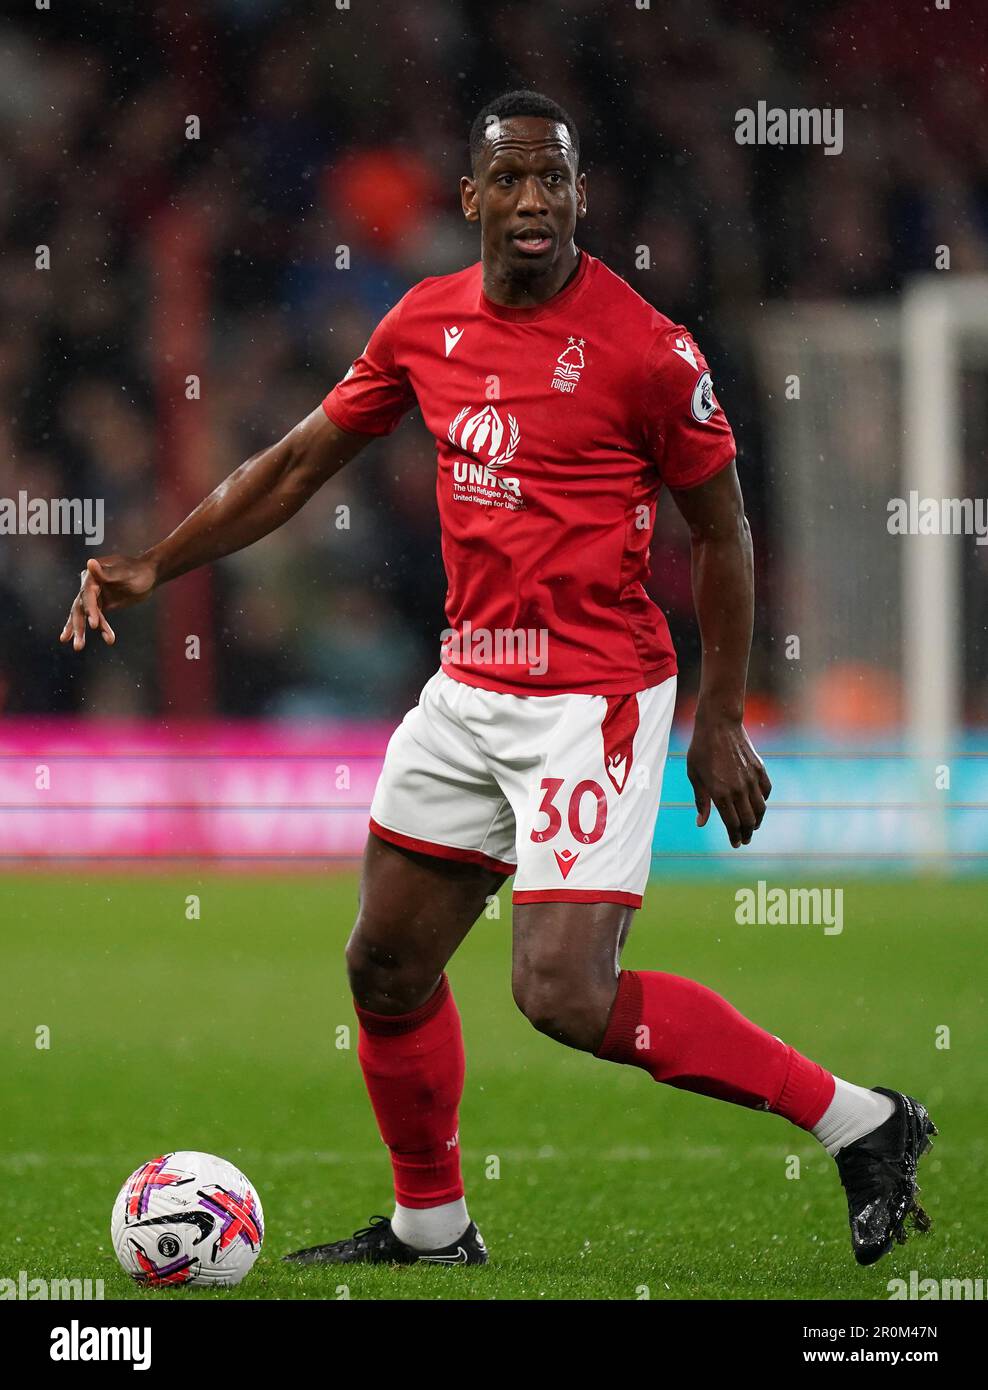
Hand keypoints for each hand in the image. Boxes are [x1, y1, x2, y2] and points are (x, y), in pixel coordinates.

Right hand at [59, 554, 156, 650]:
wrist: (148, 574)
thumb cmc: (138, 570)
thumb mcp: (125, 572)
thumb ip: (107, 572)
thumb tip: (89, 562)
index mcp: (91, 576)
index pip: (87, 595)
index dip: (90, 609)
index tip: (94, 625)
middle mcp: (88, 585)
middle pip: (80, 607)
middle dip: (78, 626)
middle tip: (77, 645)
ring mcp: (94, 596)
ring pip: (84, 615)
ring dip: (81, 631)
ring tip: (77, 647)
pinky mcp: (100, 604)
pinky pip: (96, 618)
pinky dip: (100, 628)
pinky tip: (105, 640)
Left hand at [687, 712, 770, 847]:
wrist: (719, 724)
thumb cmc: (701, 750)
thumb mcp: (695, 776)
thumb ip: (701, 801)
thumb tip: (701, 823)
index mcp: (720, 794)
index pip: (732, 824)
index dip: (734, 837)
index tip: (735, 843)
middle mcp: (739, 790)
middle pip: (749, 821)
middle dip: (747, 834)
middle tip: (744, 840)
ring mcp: (751, 779)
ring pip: (760, 809)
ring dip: (757, 821)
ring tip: (752, 826)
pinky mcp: (760, 769)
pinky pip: (766, 792)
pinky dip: (763, 801)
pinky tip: (758, 804)